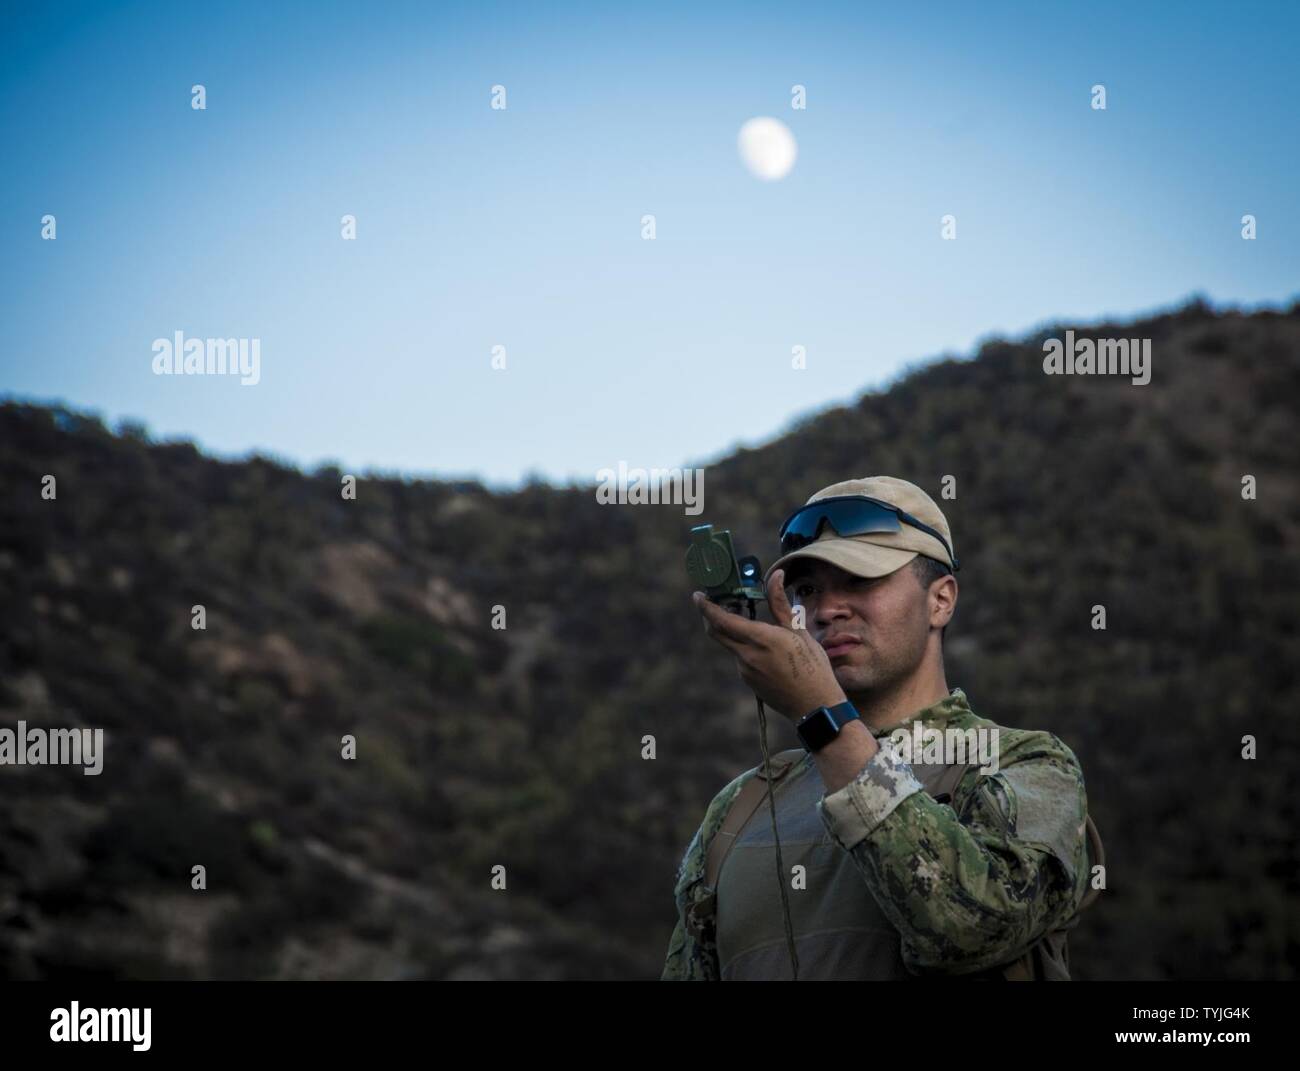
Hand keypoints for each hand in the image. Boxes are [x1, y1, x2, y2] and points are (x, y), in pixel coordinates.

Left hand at [693, 568, 846, 723]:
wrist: (815, 707)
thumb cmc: (813, 667)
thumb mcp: (799, 631)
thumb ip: (780, 603)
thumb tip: (775, 575)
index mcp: (761, 639)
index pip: (722, 620)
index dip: (706, 607)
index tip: (698, 595)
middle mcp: (747, 655)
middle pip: (716, 632)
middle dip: (711, 616)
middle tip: (717, 602)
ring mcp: (745, 670)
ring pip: (730, 645)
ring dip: (732, 631)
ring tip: (749, 619)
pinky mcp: (748, 681)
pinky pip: (740, 658)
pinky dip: (744, 646)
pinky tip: (764, 646)